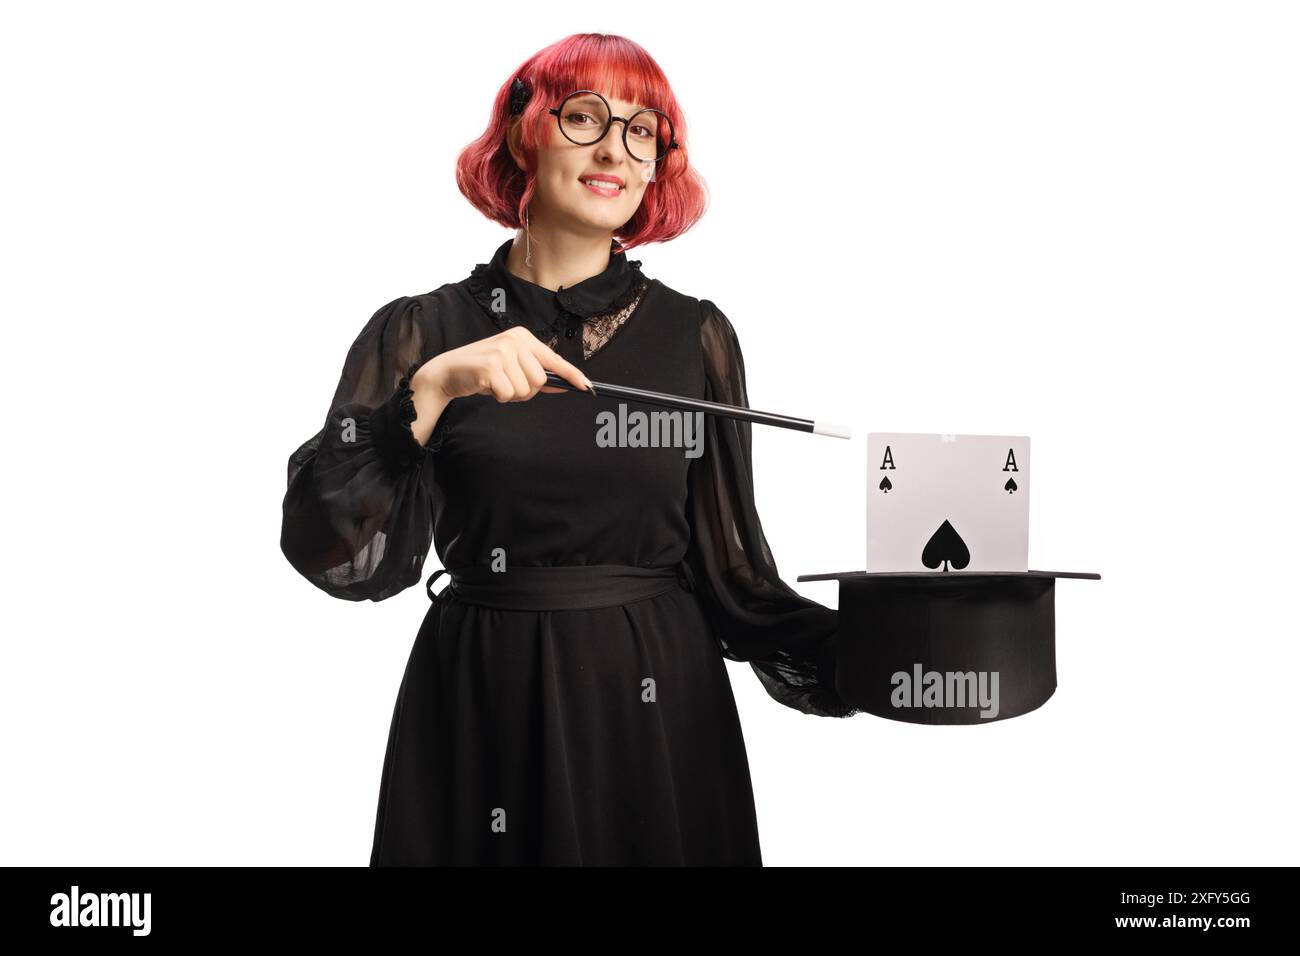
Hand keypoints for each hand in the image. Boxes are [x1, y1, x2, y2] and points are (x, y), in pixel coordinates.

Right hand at [413, 326, 591, 402]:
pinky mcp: (490, 366)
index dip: (572, 375)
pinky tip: (486, 385)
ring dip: (511, 394)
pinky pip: (508, 394)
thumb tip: (565, 384)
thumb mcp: (512, 367)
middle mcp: (515, 340)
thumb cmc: (484, 371)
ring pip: (525, 389)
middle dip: (526, 390)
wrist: (448, 371)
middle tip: (506, 383)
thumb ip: (537, 374)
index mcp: (523, 337)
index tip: (588, 388)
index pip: (554, 359)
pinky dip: (498, 396)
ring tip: (495, 383)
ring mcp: (502, 351)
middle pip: (540, 380)